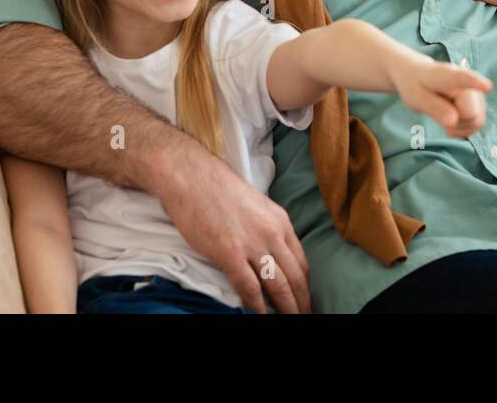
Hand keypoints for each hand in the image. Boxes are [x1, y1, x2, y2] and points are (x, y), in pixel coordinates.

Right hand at [150, 139, 310, 313]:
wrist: (191, 175)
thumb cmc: (217, 189)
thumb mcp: (255, 206)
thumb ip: (266, 229)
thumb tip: (269, 254)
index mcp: (280, 222)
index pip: (302, 263)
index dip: (305, 287)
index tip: (305, 300)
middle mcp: (272, 234)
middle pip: (295, 279)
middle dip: (300, 303)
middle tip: (304, 317)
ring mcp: (252, 244)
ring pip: (278, 286)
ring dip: (285, 309)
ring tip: (289, 321)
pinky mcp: (229, 252)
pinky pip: (249, 287)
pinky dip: (257, 306)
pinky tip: (260, 315)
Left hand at [391, 55, 492, 137]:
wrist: (417, 74)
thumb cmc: (415, 84)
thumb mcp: (416, 97)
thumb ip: (434, 108)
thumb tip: (452, 122)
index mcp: (448, 76)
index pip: (464, 78)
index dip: (476, 83)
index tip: (487, 86)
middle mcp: (467, 82)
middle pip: (473, 114)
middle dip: (458, 123)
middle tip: (441, 119)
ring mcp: (475, 92)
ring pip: (477, 120)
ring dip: (460, 127)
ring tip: (443, 118)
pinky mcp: (477, 101)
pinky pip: (477, 122)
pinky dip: (464, 128)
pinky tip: (451, 123)